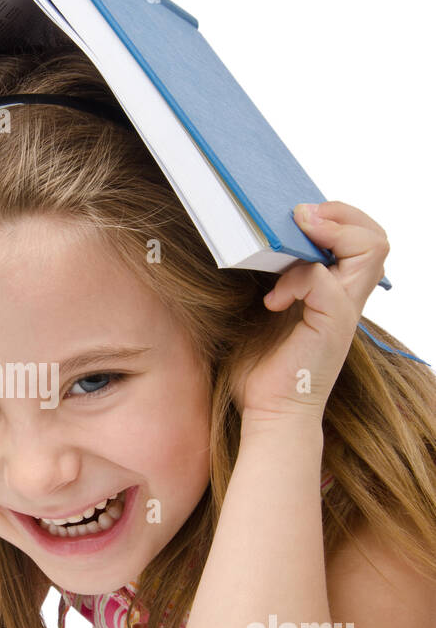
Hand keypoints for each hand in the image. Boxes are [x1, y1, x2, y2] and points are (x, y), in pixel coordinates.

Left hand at [235, 202, 389, 423]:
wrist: (268, 412)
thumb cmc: (263, 370)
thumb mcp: (264, 311)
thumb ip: (270, 278)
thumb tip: (250, 241)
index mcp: (336, 293)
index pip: (364, 240)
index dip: (339, 218)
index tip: (299, 219)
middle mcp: (347, 299)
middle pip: (377, 238)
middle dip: (341, 214)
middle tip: (300, 219)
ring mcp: (343, 311)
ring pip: (370, 248)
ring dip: (331, 232)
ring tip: (294, 239)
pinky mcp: (331, 323)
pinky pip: (320, 276)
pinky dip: (292, 279)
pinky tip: (272, 300)